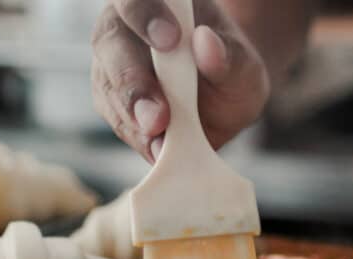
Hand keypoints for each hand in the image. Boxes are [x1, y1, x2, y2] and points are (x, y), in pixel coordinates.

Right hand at [91, 0, 269, 162]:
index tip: (170, 40)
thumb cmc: (231, 71)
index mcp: (155, 6)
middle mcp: (125, 32)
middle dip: (133, 83)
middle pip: (111, 47)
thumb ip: (229, 56)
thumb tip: (207, 45)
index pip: (136, 2)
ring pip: (109, 89)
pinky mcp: (113, 105)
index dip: (146, 17)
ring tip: (159, 139)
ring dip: (133, 117)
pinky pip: (118, 121)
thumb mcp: (244, 65)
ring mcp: (113, 70)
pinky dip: (138, 138)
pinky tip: (158, 149)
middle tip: (158, 115)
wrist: (224, 101)